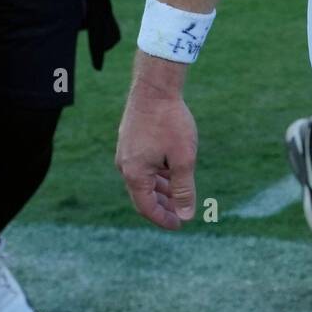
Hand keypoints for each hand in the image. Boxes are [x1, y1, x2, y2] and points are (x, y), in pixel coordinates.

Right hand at [116, 78, 197, 229]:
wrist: (155, 86)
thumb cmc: (170, 121)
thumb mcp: (183, 158)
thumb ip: (184, 189)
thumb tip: (186, 215)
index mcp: (135, 174)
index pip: (146, 208)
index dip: (164, 219)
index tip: (180, 225)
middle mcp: (125, 165)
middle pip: (143, 195)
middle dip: (163, 206)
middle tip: (182, 213)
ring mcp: (126, 152)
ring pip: (144, 179)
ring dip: (161, 189)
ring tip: (179, 194)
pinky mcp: (131, 140)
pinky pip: (143, 165)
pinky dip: (158, 173)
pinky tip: (172, 171)